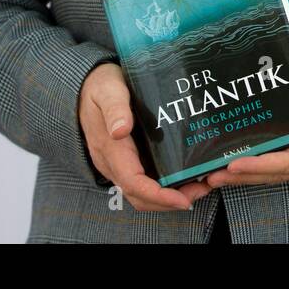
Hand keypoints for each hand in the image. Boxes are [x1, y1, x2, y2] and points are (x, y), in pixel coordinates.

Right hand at [78, 63, 212, 211]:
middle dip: (170, 202)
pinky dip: (165, 187)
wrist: (87, 86)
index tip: (182, 200)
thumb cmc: (100, 86)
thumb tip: (120, 131)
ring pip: (143, 193)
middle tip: (202, 190)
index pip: (133, 183)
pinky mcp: (126, 161)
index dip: (158, 196)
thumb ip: (114, 108)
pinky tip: (186, 176)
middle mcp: (113, 163)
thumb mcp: (107, 90)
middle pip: (140, 196)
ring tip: (200, 186)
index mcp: (110, 149)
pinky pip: (144, 182)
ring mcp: (119, 164)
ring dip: (169, 198)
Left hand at [203, 54, 288, 188]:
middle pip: (274, 175)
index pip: (285, 163)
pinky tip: (252, 158)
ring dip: (250, 174)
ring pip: (279, 173)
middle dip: (241, 177)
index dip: (257, 165)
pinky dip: (267, 165)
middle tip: (208, 176)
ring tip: (219, 171)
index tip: (232, 166)